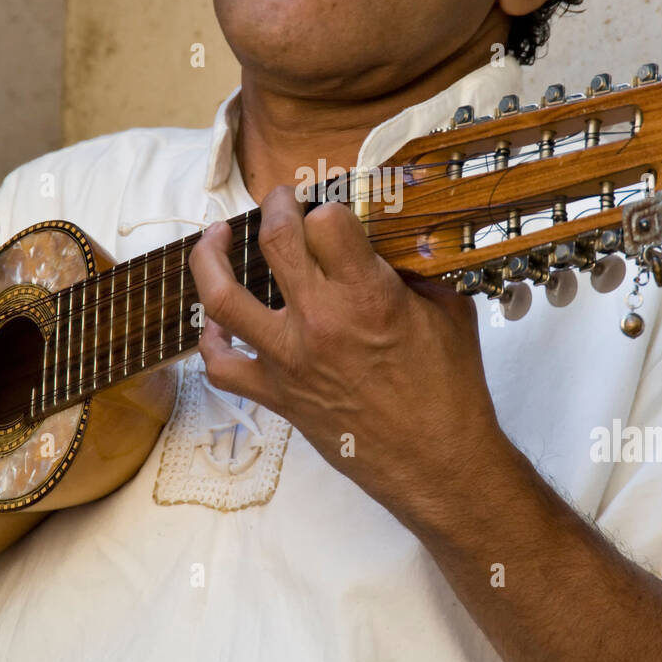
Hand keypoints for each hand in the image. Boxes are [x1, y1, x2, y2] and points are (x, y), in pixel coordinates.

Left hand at [188, 186, 501, 528]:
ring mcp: (290, 359)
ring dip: (210, 258)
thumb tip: (385, 242)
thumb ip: (411, 269)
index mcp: (368, 297)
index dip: (329, 204)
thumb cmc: (451, 389)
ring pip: (221, 298)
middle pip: (274, 240)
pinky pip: (222, 365)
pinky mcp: (277, 395)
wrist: (438, 463)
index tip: (333, 205)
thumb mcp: (447, 310)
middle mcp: (321, 322)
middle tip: (281, 198)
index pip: (325, 221)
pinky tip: (217, 322)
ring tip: (215, 238)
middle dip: (275, 205)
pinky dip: (210, 340)